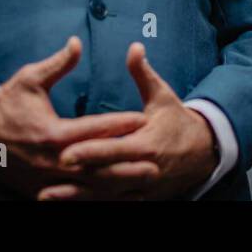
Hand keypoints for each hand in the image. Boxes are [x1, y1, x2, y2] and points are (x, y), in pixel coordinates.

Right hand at [0, 37, 148, 198]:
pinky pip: (76, 199)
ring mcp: (49, 181)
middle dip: (127, 163)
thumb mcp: (29, 79)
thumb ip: (57, 64)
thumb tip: (77, 42)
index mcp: (52, 133)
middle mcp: (53, 161)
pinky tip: (119, 198)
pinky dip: (99, 200)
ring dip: (119, 186)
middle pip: (99, 164)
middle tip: (155, 160)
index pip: (94, 128)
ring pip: (91, 187)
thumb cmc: (6, 105)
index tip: (143, 118)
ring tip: (145, 182)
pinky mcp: (43, 192)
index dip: (120, 124)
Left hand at [40, 43, 217, 200]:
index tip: (63, 152)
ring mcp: (144, 189)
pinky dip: (92, 205)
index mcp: (148, 144)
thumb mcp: (162, 96)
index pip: (113, 149)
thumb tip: (134, 46)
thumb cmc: (177, 120)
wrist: (205, 152)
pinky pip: (115, 205)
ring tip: (47, 196)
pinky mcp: (143, 199)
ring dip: (78, 198)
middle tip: (47, 177)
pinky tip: (68, 204)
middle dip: (77, 179)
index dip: (89, 152)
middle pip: (106, 177)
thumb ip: (144, 74)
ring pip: (108, 197)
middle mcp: (146, 170)